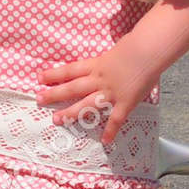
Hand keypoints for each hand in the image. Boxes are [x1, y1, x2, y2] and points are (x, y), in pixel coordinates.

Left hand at [38, 44, 159, 144]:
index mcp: (96, 65)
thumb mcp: (114, 51)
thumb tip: (103, 63)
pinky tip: (106, 141)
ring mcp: (111, 92)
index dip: (54, 74)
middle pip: (72, 88)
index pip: (70, 70)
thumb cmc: (135, 47)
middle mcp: (99, 80)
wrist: (148, 52)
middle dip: (54, 94)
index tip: (40, 78)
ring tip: (57, 120)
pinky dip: (111, 130)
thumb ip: (105, 61)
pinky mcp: (125, 102)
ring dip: (71, 113)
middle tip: (39, 99)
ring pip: (86, 105)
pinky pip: (116, 119)